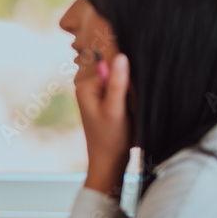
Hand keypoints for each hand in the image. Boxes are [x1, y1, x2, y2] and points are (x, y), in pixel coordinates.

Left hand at [75, 52, 132, 197]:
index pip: (113, 69)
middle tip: (126, 112)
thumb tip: (121, 56)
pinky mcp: (106, 103)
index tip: (126, 103)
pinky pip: (123, 95)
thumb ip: (118, 83)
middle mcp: (89, 89)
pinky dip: (129, 104)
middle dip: (128, 92)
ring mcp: (97, 96)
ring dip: (130, 99)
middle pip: (118, 76)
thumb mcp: (116, 109)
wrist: (109, 161)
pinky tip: (128, 116)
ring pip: (123, 86)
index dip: (126, 83)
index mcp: (85, 87)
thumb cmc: (111, 138)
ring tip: (127, 116)